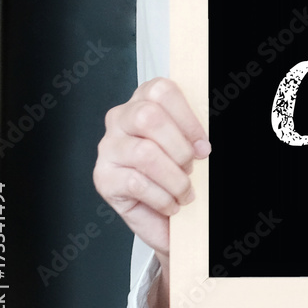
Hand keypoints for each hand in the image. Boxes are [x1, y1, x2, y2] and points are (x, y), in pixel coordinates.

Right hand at [93, 77, 210, 258]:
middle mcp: (120, 120)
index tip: (202, 144)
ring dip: (174, 178)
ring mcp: (108, 148)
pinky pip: (136, 183)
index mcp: (143, 102)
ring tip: (183, 191)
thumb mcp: (186, 148)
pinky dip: (162, 198)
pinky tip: (170, 204)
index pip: (161, 91)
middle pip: (148, 116)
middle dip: (180, 148)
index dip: (188, 119)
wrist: (161, 216)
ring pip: (145, 152)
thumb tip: (203, 144)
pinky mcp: (103, 178)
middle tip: (190, 168)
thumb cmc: (174, 176)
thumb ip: (192, 136)